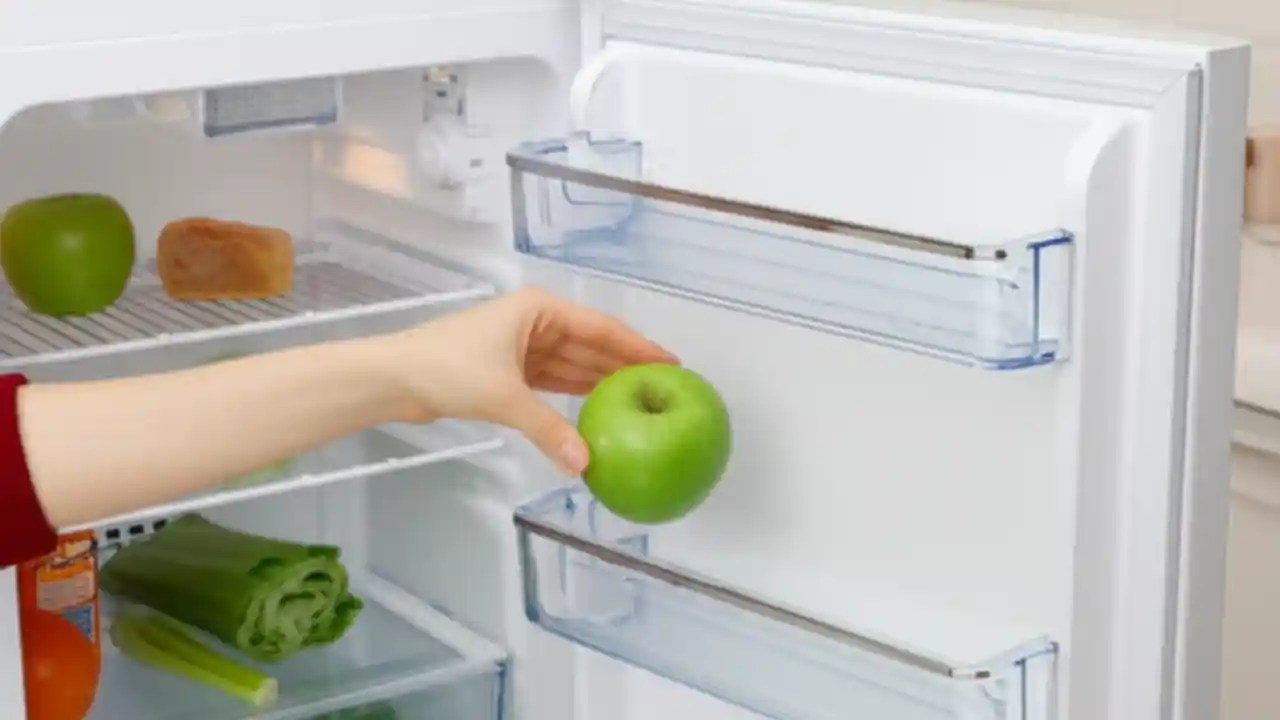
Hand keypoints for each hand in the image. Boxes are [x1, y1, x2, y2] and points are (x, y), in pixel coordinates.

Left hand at [380, 287, 677, 473]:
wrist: (393, 378)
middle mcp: (535, 322)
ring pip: (571, 365)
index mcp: (539, 309)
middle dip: (623, 367)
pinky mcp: (507, 371)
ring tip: (637, 405)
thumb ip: (549, 430)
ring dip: (599, 384)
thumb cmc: (446, 368)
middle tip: (661, 391)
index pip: (602, 329)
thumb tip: (585, 464)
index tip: (671, 363)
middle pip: (590, 346)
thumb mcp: (505, 397)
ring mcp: (521, 345)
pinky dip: (571, 397)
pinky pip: (552, 382)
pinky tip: (595, 413)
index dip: (638, 347)